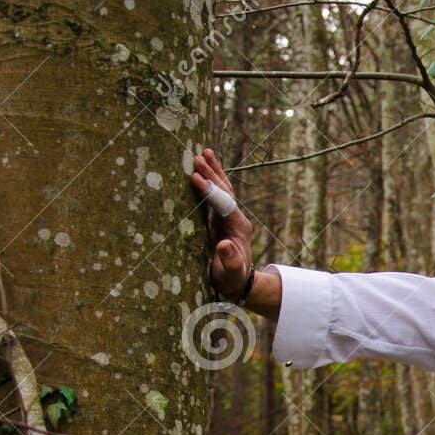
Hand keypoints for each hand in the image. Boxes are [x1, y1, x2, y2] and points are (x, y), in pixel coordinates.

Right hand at [188, 148, 252, 299]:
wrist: (239, 283)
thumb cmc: (232, 279)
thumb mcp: (231, 273)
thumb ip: (229, 260)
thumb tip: (223, 245)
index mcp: (239, 228)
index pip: (223, 203)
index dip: (209, 190)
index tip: (195, 177)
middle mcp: (236, 218)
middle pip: (225, 190)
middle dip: (211, 174)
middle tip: (197, 156)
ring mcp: (230, 217)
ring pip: (223, 189)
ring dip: (214, 171)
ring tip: (204, 152)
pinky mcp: (222, 219)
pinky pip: (217, 195)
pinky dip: (212, 181)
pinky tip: (204, 168)